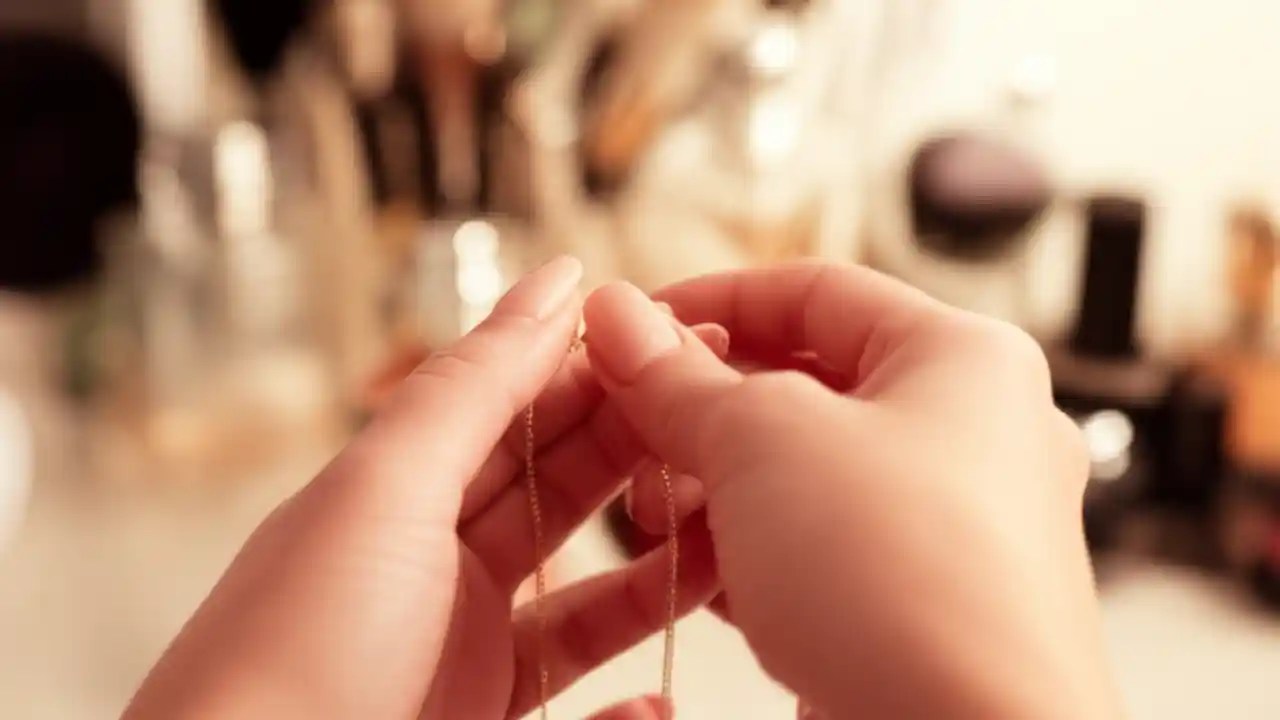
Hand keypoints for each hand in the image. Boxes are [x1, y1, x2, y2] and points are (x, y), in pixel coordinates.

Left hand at [124, 257, 724, 719]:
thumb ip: (475, 389)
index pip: (518, 409)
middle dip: (642, 452)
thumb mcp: (386, 494)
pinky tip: (662, 696)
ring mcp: (458, 657)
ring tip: (731, 540)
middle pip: (559, 496)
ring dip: (657, 576)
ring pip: (584, 604)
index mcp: (398, 496)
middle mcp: (430, 570)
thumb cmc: (296, 655)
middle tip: (730, 419)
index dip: (601, 370)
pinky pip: (574, 709)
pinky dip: (627, 709)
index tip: (689, 337)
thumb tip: (556, 281)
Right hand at [583, 264, 1122, 718]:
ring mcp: (956, 526)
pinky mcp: (926, 604)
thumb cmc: (899, 581)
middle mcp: (974, 434)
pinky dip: (755, 553)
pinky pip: (823, 550)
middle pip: (806, 386)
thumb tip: (615, 315)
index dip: (710, 299)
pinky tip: (702, 579)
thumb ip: (679, 377)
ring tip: (660, 523)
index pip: (816, 290)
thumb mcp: (763, 446)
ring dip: (717, 489)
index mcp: (963, 359)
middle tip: (634, 436)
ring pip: (807, 475)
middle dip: (702, 411)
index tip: (631, 328)